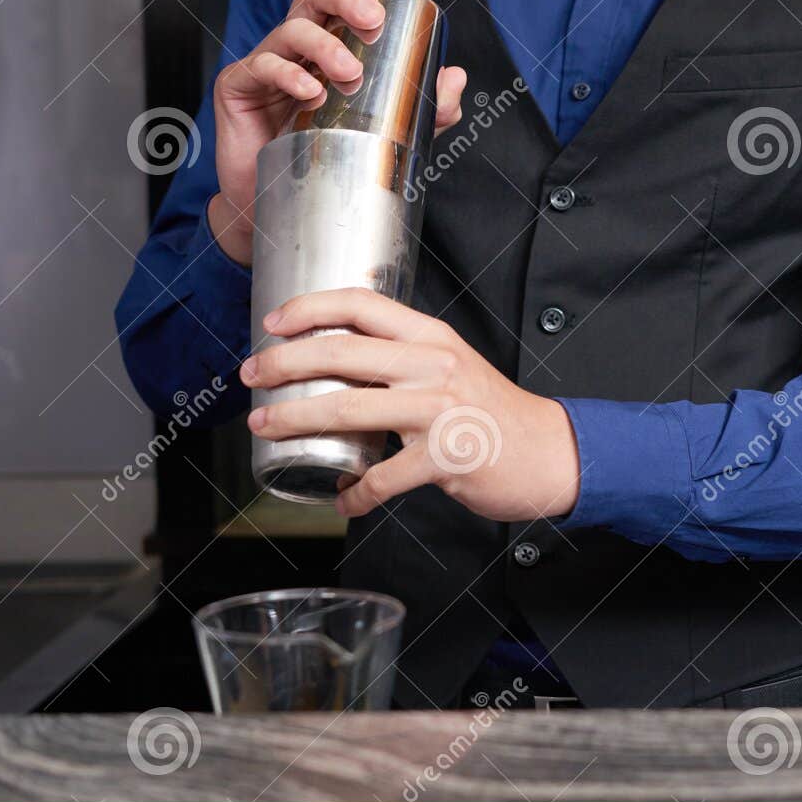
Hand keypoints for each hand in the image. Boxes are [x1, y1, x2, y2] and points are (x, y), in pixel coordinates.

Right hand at [207, 0, 466, 264]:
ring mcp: (267, 62)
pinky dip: (287, 73)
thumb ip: (426, 109)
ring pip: (292, 27)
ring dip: (325, 45)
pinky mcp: (237, 86)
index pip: (352, 1)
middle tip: (374, 20)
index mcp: (332, 45)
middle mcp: (300, 46)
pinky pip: (260, 66)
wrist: (274, 208)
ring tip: (350, 73)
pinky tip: (310, 92)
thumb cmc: (328, 160)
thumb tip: (455, 77)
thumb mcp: (390, 134)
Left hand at [241, 288, 582, 520]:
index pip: (362, 304)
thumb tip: (339, 362)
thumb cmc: (492, 412)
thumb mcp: (452, 363)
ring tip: (265, 427)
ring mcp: (438, 412)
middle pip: (340, 354)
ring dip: (294, 420)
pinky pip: (380, 479)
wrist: (548, 452)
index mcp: (432, 336)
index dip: (310, 308)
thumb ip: (405, 357)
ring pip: (346, 411)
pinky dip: (353, 493)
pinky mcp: (443, 458)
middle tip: (252, 374)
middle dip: (283, 363)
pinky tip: (341, 497)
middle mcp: (433, 366)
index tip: (274, 322)